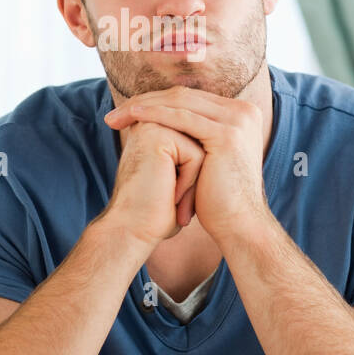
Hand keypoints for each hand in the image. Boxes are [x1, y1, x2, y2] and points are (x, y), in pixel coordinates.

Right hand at [101, 116, 205, 250]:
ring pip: (201, 149)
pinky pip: (196, 155)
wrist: (132, 232)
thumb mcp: (180, 180)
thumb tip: (221, 152)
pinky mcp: (157, 136)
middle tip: (173, 201)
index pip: (197, 143)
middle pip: (201, 143)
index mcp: (154, 129)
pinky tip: (170, 195)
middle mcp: (150, 122)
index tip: (171, 197)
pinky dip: (189, 181)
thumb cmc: (156, 213)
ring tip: (173, 199)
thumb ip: (192, 159)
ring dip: (193, 180)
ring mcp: (152, 126)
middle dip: (194, 177)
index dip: (194, 175)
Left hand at [104, 85, 269, 246]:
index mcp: (240, 112)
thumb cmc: (216, 197)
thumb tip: (163, 120)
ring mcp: (238, 120)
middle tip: (113, 114)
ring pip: (180, 102)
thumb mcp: (207, 157)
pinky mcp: (227, 134)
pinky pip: (183, 118)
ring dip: (144, 106)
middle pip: (183, 96)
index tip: (124, 112)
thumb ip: (194, 134)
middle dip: (144, 102)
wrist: (238, 224)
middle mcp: (243, 110)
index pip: (189, 97)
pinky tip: (133, 116)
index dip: (154, 101)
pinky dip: (155, 114)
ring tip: (116, 117)